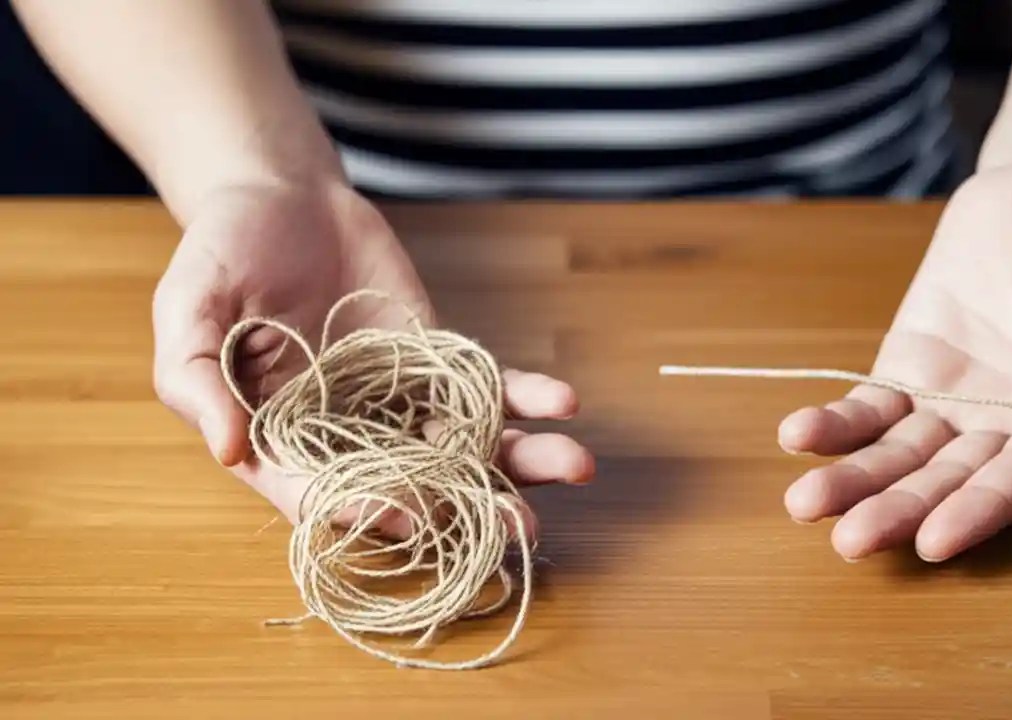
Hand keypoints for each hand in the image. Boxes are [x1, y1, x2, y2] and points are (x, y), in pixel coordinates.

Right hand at [152, 180, 593, 534]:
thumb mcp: (187, 307)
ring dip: (518, 459)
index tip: (414, 521)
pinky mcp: (436, 358)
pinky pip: (485, 385)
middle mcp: (344, 432)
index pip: (324, 490)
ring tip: (573, 468)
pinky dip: (524, 395)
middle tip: (522, 527)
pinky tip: (563, 402)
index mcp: (279, 439)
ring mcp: (397, 397)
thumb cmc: (221, 250)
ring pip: (461, 443)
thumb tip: (227, 452)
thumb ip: (196, 378)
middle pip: (411, 482)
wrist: (282, 192)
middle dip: (469, 504)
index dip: (368, 508)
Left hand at [778, 150, 1011, 561]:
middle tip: (851, 542)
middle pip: (953, 480)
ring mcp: (957, 403)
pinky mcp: (911, 372)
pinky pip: (870, 408)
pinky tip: (798, 434)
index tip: (936, 541)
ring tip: (803, 504)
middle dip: (901, 511)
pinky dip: (835, 425)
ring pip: (902, 456)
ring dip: (855, 482)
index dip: (984, 508)